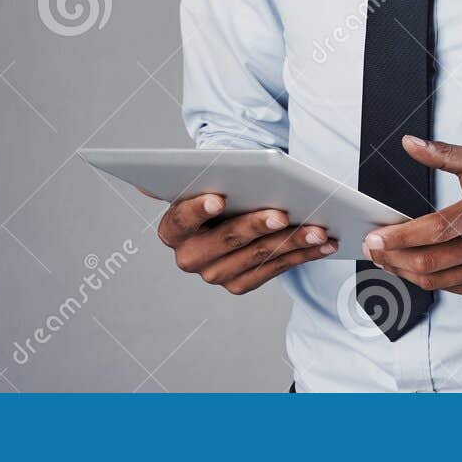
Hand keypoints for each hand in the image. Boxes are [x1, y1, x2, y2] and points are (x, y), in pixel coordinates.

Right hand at [155, 193, 336, 293]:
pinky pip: (275, 270)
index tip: (219, 197)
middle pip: (225, 241)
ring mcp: (216, 274)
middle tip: (282, 213)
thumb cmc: (219, 189)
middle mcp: (190, 257)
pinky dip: (302, 255)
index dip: (199, 210)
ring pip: (257, 257)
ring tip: (316, 228)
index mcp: (172, 229)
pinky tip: (323, 243)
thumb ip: (183, 178)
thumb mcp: (202, 180)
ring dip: (291, 242)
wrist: (231, 210)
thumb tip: (139, 177)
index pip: (181, 220)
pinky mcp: (241, 284)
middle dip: (256, 226)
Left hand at [361, 135, 461, 297]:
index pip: (437, 229)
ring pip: (440, 280)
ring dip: (405, 272)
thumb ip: (443, 153)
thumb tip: (408, 143)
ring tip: (384, 259)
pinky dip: (428, 280)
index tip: (374, 237)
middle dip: (394, 257)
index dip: (401, 236)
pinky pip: (454, 288)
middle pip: (433, 260)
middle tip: (370, 249)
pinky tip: (411, 268)